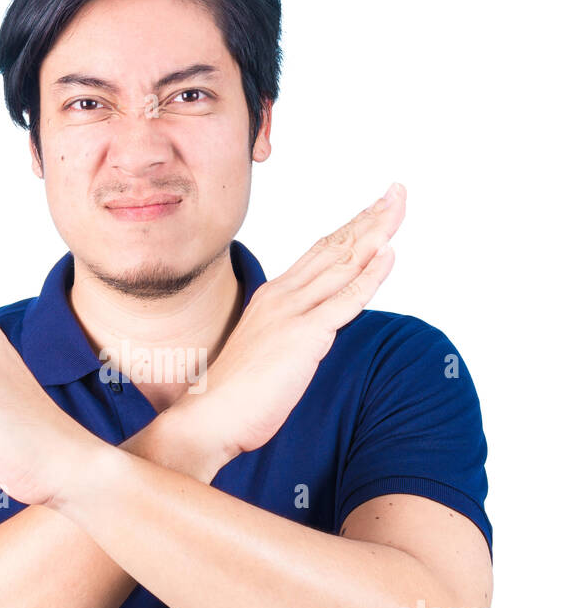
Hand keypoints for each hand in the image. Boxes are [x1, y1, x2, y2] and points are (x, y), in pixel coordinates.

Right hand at [173, 183, 406, 462]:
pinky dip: (370, 273)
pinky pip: (346, 299)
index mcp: (274, 297)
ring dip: (375, 232)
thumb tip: (312, 336)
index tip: (374, 210)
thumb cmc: (236, 394)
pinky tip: (389, 252)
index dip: (349, 229)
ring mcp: (294, 313)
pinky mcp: (305, 336)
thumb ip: (291, 336)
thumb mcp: (268, 353)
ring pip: (343, 263)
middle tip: (396, 191)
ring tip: (398, 204)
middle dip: (369, 217)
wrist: (210, 416)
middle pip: (334, 246)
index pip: (320, 253)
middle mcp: (284, 296)